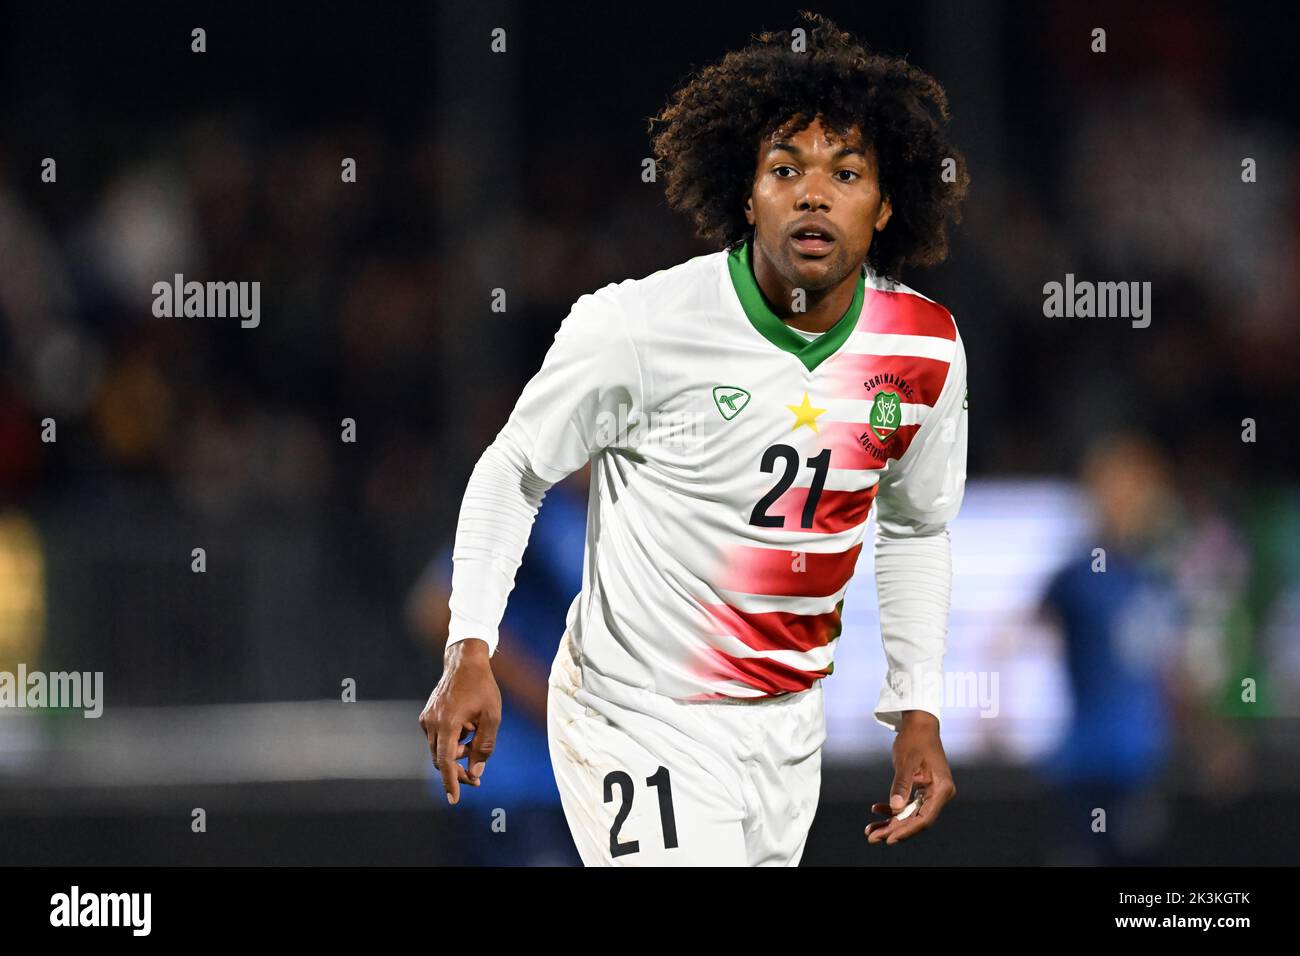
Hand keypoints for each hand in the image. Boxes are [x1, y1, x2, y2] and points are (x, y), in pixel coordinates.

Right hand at [418, 639, 501, 804]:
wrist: (465, 662)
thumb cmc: (482, 687)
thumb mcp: (492, 717)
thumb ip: (485, 746)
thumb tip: (476, 772)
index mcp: (447, 723)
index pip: (445, 761)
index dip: (450, 782)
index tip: (454, 799)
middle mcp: (431, 723)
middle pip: (441, 759)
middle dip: (458, 771)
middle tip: (477, 779)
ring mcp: (426, 719)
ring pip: (439, 750)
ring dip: (456, 754)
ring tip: (476, 738)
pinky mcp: (427, 717)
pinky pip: (438, 739)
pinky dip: (452, 742)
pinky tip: (467, 729)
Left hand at [865, 710, 955, 844]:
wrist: (919, 724)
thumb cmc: (915, 739)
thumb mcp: (906, 761)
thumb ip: (901, 784)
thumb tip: (895, 807)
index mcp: (942, 788)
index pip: (924, 818)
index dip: (906, 830)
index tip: (889, 838)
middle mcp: (940, 794)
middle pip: (916, 820)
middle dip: (894, 829)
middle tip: (872, 837)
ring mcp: (932, 793)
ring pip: (910, 815)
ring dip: (890, 823)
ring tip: (870, 831)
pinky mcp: (923, 790)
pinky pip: (908, 805)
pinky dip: (891, 810)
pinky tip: (876, 810)